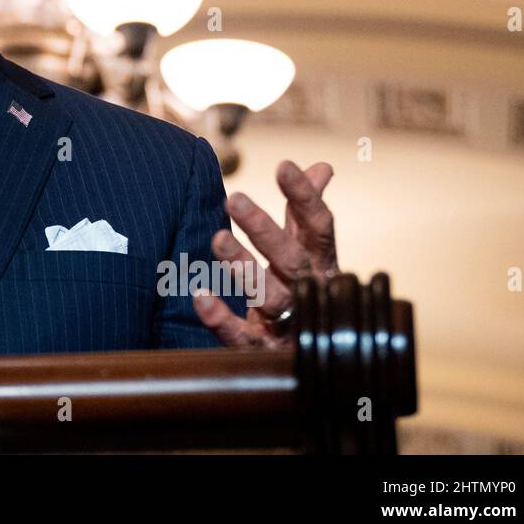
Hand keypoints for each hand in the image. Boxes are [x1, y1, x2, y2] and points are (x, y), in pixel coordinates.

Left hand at [192, 159, 338, 347]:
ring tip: (217, 239)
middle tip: (233, 198)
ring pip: (270, 297)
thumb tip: (322, 167)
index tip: (283, 165)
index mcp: (321, 264)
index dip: (305, 197)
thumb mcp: (307, 252)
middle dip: (264, 230)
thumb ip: (306, 212)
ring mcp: (289, 324)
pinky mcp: (263, 351)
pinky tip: (200, 296)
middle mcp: (309, 292)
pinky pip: (242, 338)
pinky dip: (222, 320)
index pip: (319, 226)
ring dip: (243, 268)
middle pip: (292, 260)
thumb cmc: (304, 290)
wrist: (317, 357)